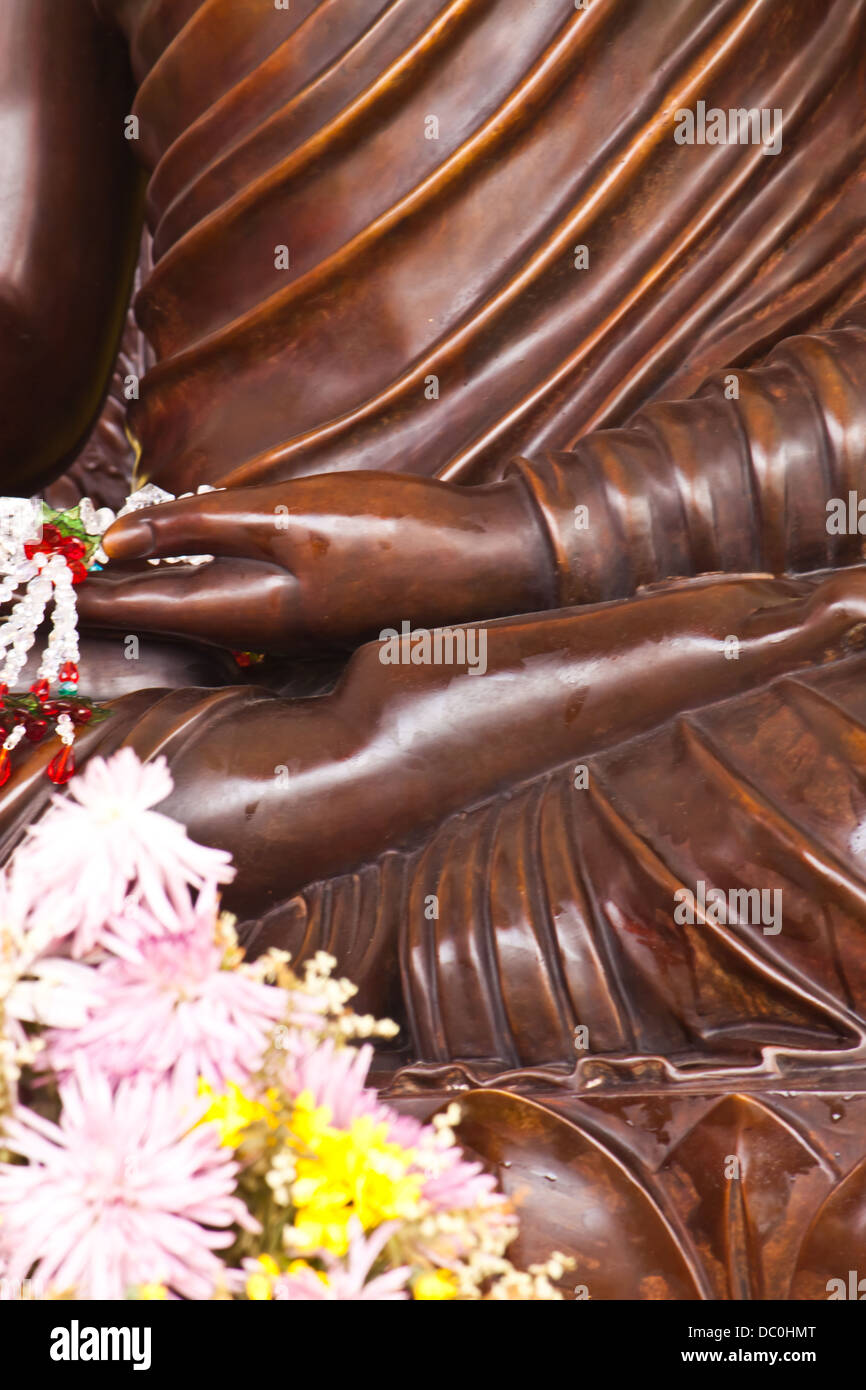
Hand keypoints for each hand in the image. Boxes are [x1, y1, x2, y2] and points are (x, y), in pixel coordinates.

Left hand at [76, 472, 550, 653]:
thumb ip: (202, 523)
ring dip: (163, 601)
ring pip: (212, 618)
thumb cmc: (399, 532)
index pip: (153, 605)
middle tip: (76, 594)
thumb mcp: (293, 513)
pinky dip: (211, 595)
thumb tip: (118, 537)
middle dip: (124, 604)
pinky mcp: (329, 618)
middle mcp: (270, 633)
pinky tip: (206, 581)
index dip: (99, 596)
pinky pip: (249, 613)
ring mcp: (303, 631)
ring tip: (123, 585)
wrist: (495, 563)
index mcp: (255, 610)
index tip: (61, 589)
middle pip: (178, 618)